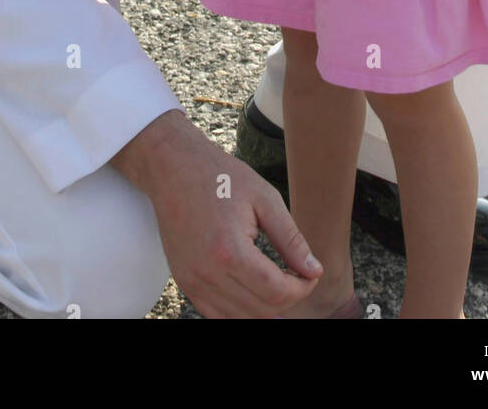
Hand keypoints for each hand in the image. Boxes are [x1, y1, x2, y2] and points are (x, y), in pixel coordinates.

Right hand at [113, 111, 321, 317]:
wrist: (172, 167)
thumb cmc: (220, 176)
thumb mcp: (264, 198)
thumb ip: (291, 239)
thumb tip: (314, 271)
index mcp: (229, 251)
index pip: (277, 293)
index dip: (302, 289)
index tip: (310, 274)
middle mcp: (207, 274)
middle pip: (261, 311)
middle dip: (288, 299)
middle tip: (297, 276)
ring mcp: (191, 282)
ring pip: (240, 319)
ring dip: (266, 308)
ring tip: (277, 281)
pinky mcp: (184, 282)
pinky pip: (217, 316)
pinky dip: (241, 311)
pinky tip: (253, 289)